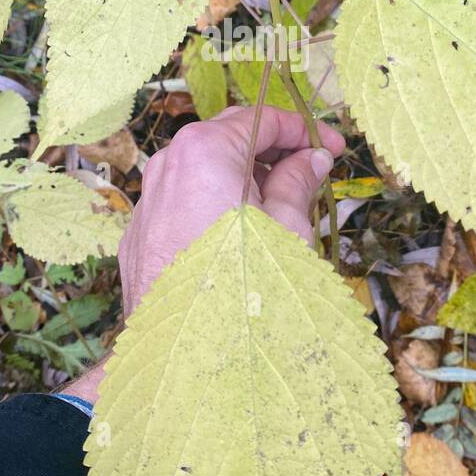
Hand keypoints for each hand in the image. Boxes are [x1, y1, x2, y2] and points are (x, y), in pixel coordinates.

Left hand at [58, 107, 342, 406]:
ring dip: (243, 179)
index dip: (304, 130)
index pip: (261, 119)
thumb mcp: (288, 227)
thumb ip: (298, 182)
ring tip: (282, 206)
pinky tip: (242, 236)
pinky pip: (182, 205)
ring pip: (202, 173)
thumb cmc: (244, 286)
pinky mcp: (140, 236)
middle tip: (313, 172)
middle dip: (273, 151)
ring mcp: (148, 202)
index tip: (334, 146)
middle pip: (228, 140)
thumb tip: (311, 160)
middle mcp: (167, 166)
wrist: (187, 357)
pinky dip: (214, 206)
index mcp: (205, 151)